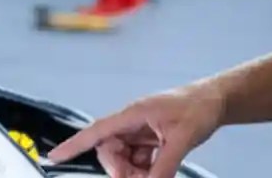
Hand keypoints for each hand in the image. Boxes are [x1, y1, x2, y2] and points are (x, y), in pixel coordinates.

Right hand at [46, 82, 225, 177]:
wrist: (217, 101)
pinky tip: (160, 170)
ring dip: (134, 172)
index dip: (74, 144)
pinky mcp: (150, 139)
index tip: (54, 157)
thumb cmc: (199, 107)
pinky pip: (137, 161)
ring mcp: (141, 131)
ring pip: (123, 159)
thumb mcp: (182, 139)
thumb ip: (164, 166)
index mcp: (134, 114)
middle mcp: (133, 122)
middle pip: (109, 152)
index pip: (97, 130)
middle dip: (121, 170)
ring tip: (156, 173)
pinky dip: (145, 170)